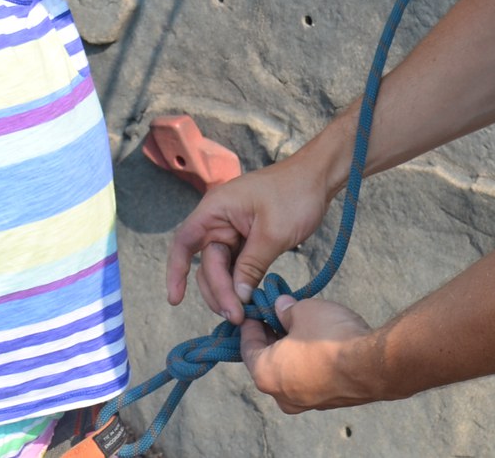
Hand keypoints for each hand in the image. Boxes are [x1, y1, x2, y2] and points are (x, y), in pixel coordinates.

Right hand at [166, 156, 333, 323]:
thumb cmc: (294, 195)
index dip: (176, 271)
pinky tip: (247, 302)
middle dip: (217, 291)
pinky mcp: (248, 240)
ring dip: (228, 292)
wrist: (318, 178)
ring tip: (242, 314)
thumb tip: (236, 297)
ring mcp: (233, 230)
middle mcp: (219, 220)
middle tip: (236, 316)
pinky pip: (237, 266)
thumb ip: (251, 266)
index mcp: (216, 209)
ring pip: (222, 269)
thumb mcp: (273, 233)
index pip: (185, 242)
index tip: (176, 300)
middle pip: (206, 263)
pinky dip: (240, 284)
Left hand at [239, 295, 377, 412]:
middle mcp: (282, 396)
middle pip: (268, 362)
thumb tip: (280, 307)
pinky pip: (310, 379)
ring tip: (299, 325)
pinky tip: (318, 343)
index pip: (247, 348)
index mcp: (266, 375)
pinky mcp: (329, 402)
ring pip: (290, 372)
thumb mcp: (302, 311)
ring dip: (291, 350)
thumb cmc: (330, 337)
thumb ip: (285, 309)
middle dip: (271, 337)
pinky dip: (308, 362)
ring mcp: (307, 402)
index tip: (254, 310)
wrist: (372, 365)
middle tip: (276, 314)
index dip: (250, 325)